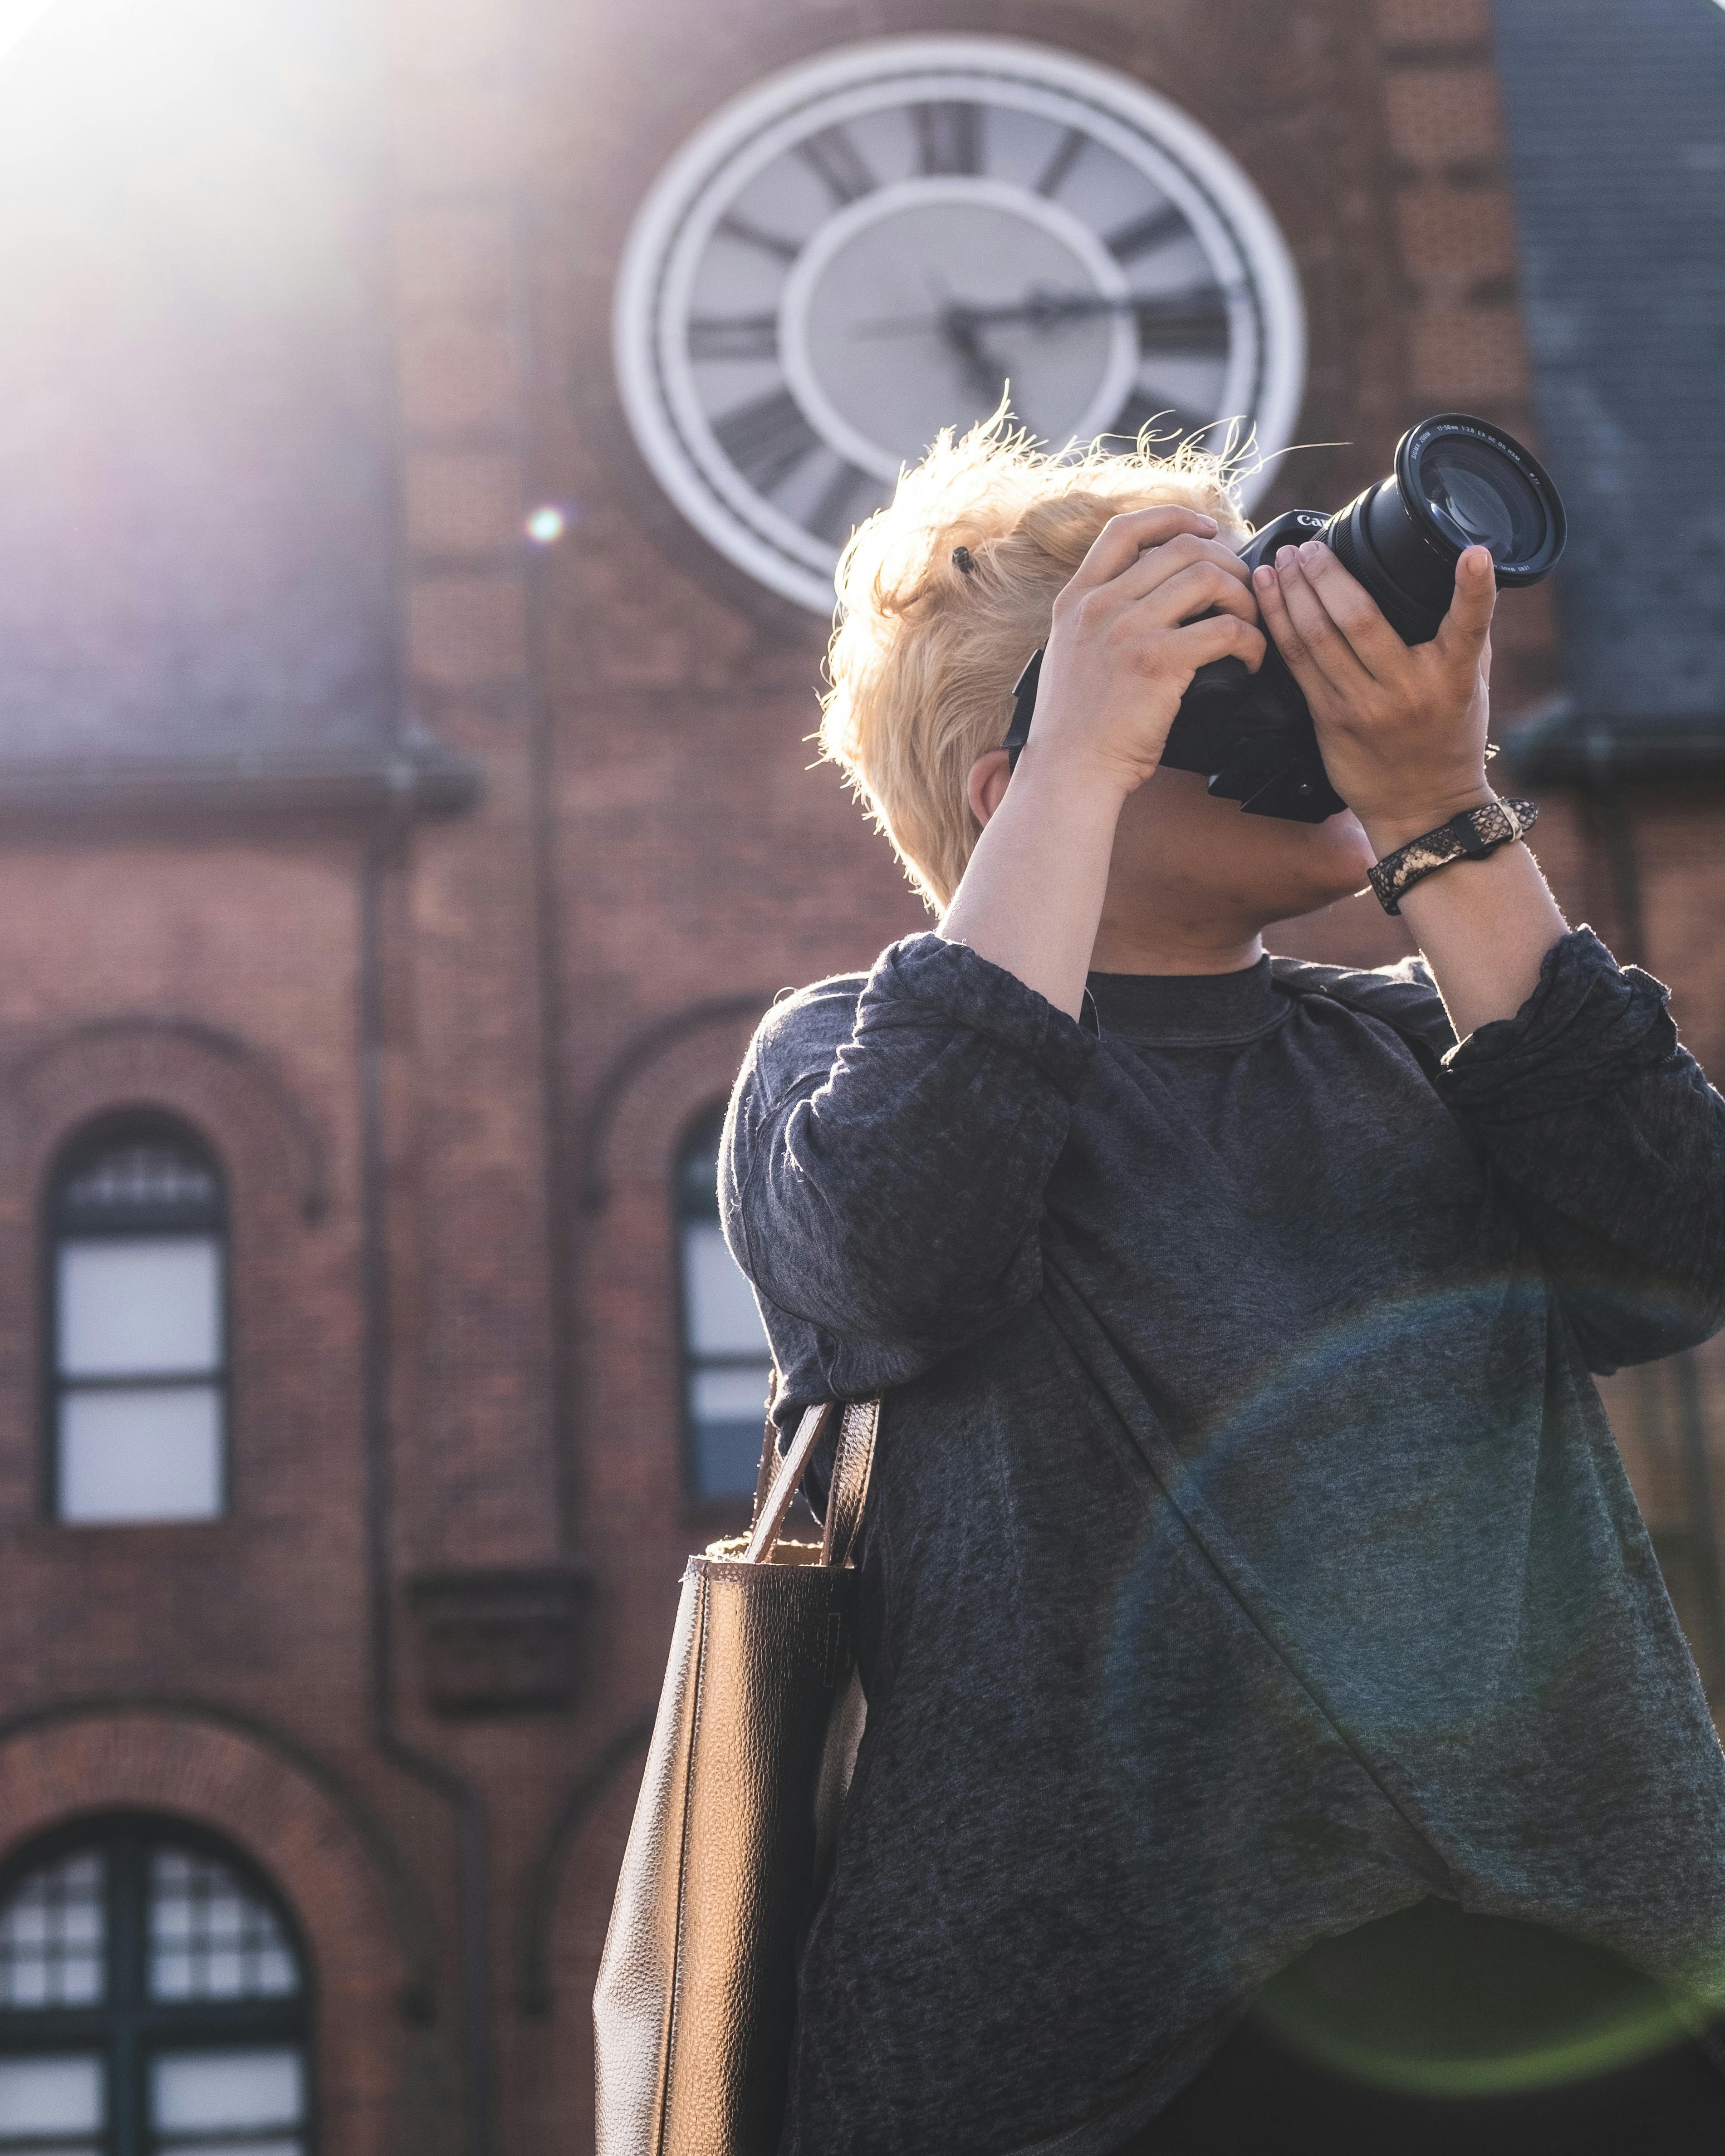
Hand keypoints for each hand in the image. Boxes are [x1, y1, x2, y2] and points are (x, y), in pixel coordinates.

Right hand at [1029, 506, 1266, 799]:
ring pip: (1208, 578)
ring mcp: (1127, 630)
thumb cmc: (1077, 726)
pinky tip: (1251, 661)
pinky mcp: (1157, 662)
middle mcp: (1100, 605)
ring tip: (1249, 626)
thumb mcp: (1072, 653)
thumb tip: (1154, 594)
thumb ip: (1100, 618)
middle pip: (1182, 548)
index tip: (1207, 529)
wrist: (1068, 772)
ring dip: (1243, 598)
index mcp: (1077, 598)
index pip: (1126, 528)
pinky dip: (1251, 641)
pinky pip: (1224, 630)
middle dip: (1226, 563)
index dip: (1174, 518)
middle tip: (1242, 593)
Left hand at [1253, 540, 1497, 852]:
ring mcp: (1362, 707)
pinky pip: (1297, 664)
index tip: (1475, 555)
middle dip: (1325, 574)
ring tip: (1280, 561)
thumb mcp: (1472, 682)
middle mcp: (1406, 690)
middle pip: (1356, 619)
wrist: (1423, 808)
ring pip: (1316, 638)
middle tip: (1307, 545)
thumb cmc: (1449, 737)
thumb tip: (1465, 568)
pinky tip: (1268, 598)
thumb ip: (1464, 632)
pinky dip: (1280, 625)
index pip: (1468, 625)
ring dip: (1291, 593)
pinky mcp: (1329, 720)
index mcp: (1452, 676)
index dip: (1474, 589)